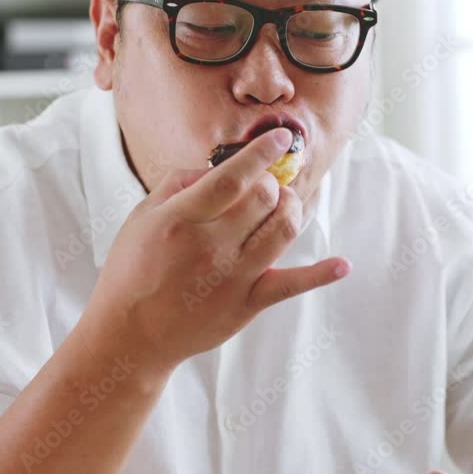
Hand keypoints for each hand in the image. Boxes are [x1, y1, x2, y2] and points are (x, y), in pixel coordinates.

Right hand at [85, 128, 350, 370]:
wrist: (129, 335)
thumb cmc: (132, 270)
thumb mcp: (141, 217)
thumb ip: (178, 183)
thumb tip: (217, 165)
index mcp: (180, 220)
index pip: (232, 177)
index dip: (262, 153)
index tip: (282, 137)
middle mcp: (209, 247)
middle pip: (265, 198)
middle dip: (273, 182)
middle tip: (266, 185)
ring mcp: (232, 277)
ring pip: (283, 229)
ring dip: (291, 208)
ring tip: (282, 205)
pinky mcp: (246, 304)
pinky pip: (291, 284)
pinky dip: (322, 274)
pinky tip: (343, 265)